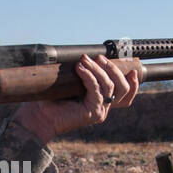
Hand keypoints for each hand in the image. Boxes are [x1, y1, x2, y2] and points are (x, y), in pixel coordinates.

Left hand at [11, 55, 139, 143]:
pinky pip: (96, 90)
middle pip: (123, 88)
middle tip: (98, 58)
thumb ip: (84, 74)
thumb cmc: (51, 100)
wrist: (38, 117)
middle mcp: (103, 107)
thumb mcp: (71, 83)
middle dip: (113, 69)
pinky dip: (89, 76)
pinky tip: (80, 69)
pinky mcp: (92, 112)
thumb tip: (87, 56)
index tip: (133, 67)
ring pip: (110, 86)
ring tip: (84, 61)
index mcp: (101, 101)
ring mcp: (99, 111)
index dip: (134, 82)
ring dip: (98, 70)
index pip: (125, 94)